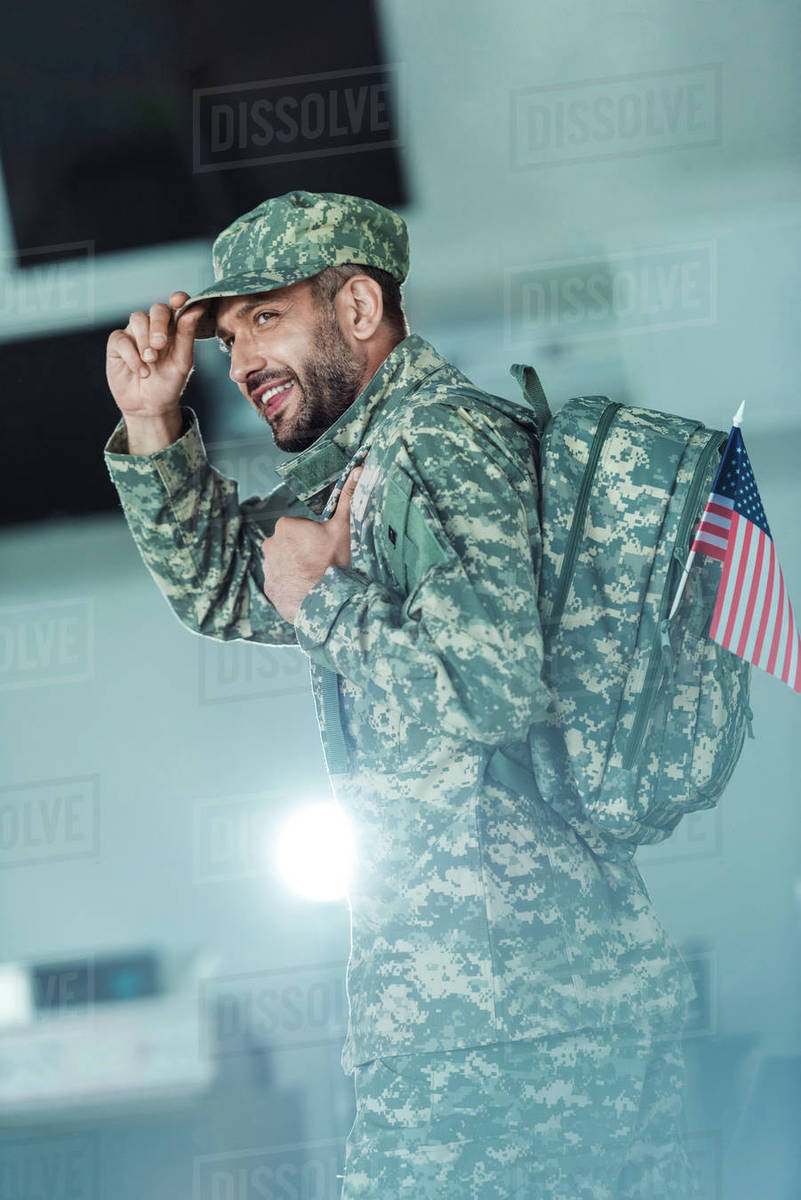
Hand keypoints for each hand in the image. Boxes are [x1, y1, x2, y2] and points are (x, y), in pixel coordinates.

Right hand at [106, 291, 205, 419]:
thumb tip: (195, 309)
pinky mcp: (118, 344)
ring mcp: (135, 333)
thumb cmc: (168, 384)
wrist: (149, 407)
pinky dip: (132, 355)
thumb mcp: (182, 363)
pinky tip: (141, 371)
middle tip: (160, 344)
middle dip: (159, 324)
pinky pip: (121, 339)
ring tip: (150, 361)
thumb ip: (187, 336)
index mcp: (174, 329)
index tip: (179, 301)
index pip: (177, 306)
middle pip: (156, 309)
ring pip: (137, 319)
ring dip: (145, 340)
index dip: (178, 299)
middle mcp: (154, 327)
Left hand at [262, 467, 363, 622]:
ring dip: (296, 568)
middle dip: (303, 551)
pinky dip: (291, 586)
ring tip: (316, 577)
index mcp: (285, 526)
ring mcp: (268, 568)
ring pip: (285, 563)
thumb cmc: (334, 562)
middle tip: (323, 563)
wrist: (327, 601)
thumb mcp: (343, 527)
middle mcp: (270, 545)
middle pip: (291, 545)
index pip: (300, 527)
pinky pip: (281, 583)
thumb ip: (348, 497)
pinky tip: (307, 590)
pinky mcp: (269, 589)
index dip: (315, 537)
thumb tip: (358, 469)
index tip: (325, 547)